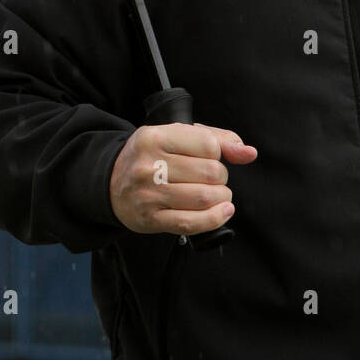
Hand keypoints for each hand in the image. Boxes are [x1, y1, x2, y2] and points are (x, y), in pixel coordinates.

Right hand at [109, 122, 256, 235]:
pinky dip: (214, 219)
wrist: (111, 182)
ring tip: (219, 195)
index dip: (219, 153)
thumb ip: (217, 138)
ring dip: (221, 198)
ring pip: (203, 198)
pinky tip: (223, 211)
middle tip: (216, 179)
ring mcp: (149, 194)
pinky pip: (191, 223)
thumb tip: (249, 153)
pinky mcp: (151, 219)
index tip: (214, 157)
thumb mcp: (178, 135)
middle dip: (222, 177)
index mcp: (156, 137)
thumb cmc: (152, 155)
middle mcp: (150, 165)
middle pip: (209, 173)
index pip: (207, 144)